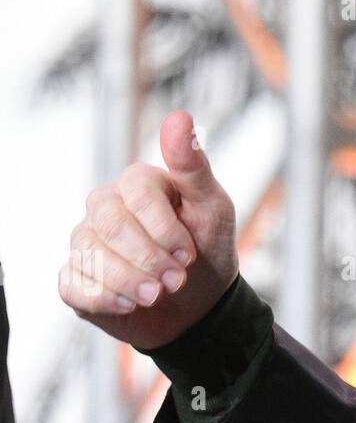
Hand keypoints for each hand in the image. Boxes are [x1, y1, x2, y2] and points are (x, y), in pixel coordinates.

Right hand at [59, 110, 239, 350]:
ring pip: (91, 256)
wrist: (199, 302)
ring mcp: (86, 240)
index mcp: (138, 182)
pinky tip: (132, 304)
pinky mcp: (75, 276)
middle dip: (148, 258)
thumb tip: (180, 118)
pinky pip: (75, 285)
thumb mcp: (213, 206)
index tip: (190, 254)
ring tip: (160, 293)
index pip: (137, 194)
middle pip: (109, 224)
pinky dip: (106, 299)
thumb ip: (194, 165)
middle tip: (177, 279)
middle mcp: (106, 206)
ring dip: (131, 281)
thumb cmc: (207, 246)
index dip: (164, 228)